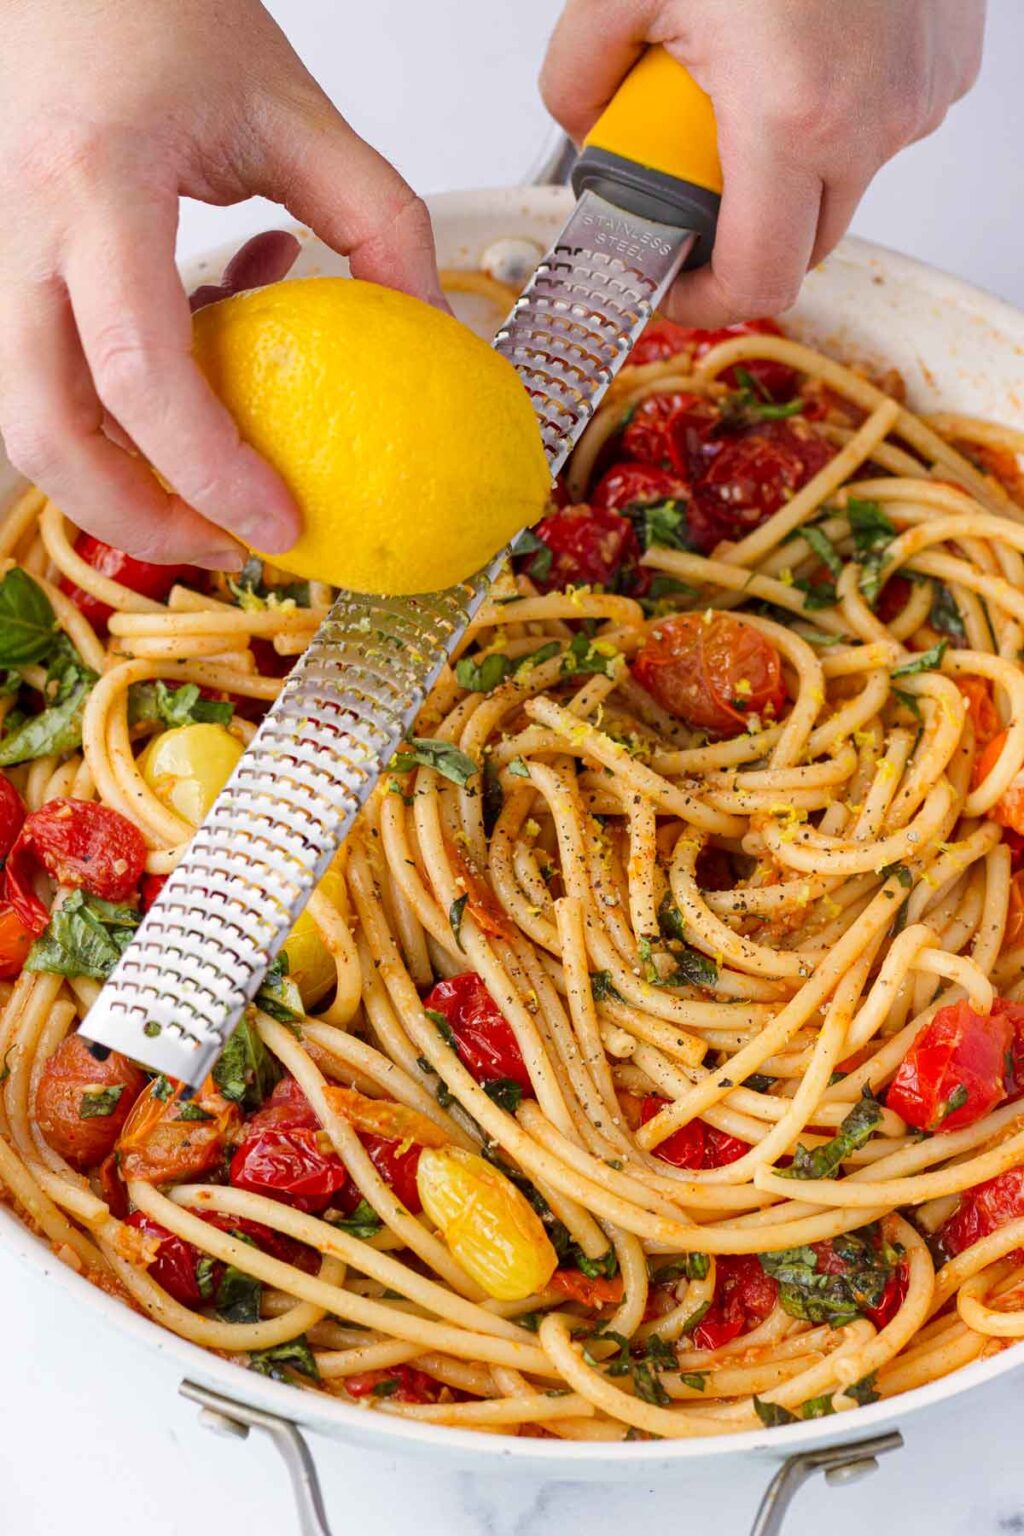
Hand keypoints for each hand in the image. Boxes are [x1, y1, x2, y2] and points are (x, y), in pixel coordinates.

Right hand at [0, 0, 442, 567]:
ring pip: (26, 419)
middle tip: (228, 545)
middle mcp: (20, 229)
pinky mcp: (0, 271)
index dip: (205, 468)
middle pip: (41, 429)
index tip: (278, 523)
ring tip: (216, 486)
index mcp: (95, 183)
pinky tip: (203, 342)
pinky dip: (120, 403)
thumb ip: (377, 218)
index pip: (136, 366)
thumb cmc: (162, 16)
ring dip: (119, 476)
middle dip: (134, 515)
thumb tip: (430, 334)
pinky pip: (43, 374)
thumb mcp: (294, 108)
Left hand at [541, 0, 984, 324]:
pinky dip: (835, 115)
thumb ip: (577, 73)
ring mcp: (918, 96)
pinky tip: (801, 52)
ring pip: (842, 185)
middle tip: (695, 171)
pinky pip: (880, 128)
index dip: (706, 302)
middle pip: (801, 245)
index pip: (758, 278)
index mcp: (793, 118)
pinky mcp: (947, 67)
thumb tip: (579, 126)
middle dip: (740, 230)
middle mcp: (871, 120)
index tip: (675, 284)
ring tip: (750, 82)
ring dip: (788, 167)